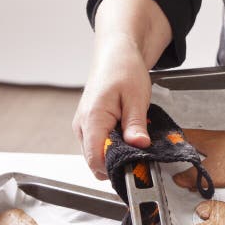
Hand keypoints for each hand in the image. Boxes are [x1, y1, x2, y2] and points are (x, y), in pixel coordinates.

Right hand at [73, 33, 151, 179]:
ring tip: (135, 142)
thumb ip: (136, 124)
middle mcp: (82, 126)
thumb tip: (139, 146)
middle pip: (96, 162)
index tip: (137, 167)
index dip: (116, 169)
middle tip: (142, 155)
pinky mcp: (89, 127)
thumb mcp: (137, 97)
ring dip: (118, 155)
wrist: (116, 55)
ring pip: (98, 156)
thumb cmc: (124, 70)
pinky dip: (115, 147)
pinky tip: (128, 137)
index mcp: (92, 119)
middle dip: (119, 164)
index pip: (96, 160)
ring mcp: (84, 127)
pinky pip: (100, 146)